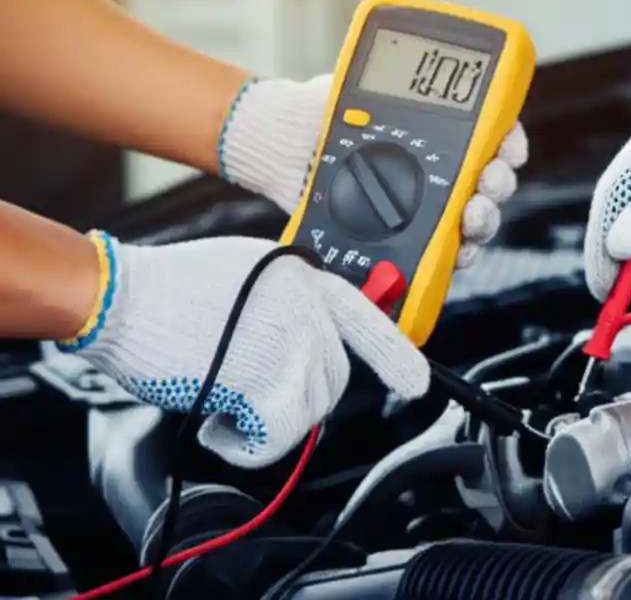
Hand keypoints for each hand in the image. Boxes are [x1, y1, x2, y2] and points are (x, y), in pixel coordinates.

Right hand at [57, 232, 428, 467]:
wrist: (119, 297)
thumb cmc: (168, 290)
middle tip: (246, 397)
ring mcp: (291, 343)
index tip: (418, 384)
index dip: (396, 357)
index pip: (367, 319)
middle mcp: (309, 308)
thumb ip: (289, 305)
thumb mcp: (249, 278)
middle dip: (295, 401)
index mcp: (306, 278)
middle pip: (333, 381)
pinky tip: (216, 423)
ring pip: (308, 414)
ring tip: (221, 403)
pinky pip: (274, 440)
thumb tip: (311, 346)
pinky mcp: (264, 380)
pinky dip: (245, 445)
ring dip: (265, 424)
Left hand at [216, 75, 527, 267]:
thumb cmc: (318, 113)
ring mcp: (428, 208)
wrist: (282, 151)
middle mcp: (444, 170)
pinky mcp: (409, 241)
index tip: (507, 148)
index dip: (510, 143)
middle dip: (499, 184)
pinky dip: (455, 257)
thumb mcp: (351, 90)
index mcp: (443, 131)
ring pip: (475, 221)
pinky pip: (443, 255)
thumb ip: (379, 91)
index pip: (496, 137)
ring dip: (483, 221)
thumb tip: (393, 91)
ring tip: (470, 217)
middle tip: (486, 183)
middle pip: (492, 183)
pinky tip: (454, 252)